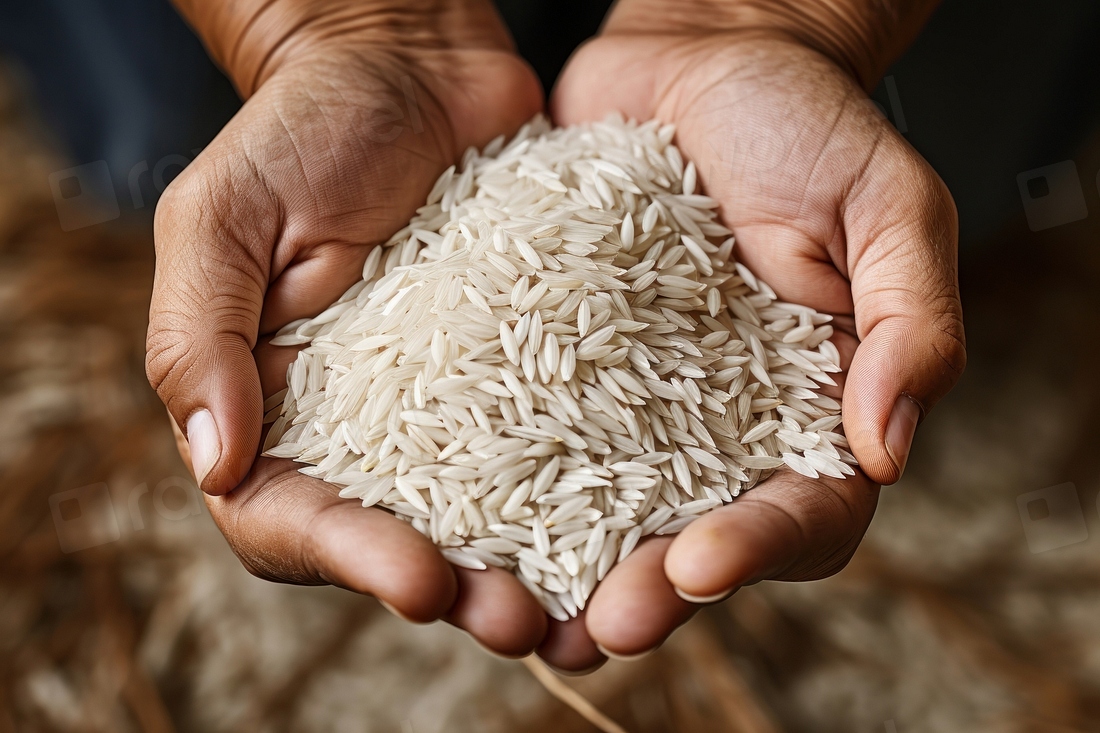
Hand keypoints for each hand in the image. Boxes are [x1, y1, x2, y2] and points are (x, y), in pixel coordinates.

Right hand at [147, 0, 552, 654]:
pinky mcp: (528, 367)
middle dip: (456, 587)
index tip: (419, 580)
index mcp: (278, 410)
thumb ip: (202, 338)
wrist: (409, 67)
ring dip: (533, 563)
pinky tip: (644, 511)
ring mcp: (455, 404)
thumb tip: (216, 465)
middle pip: (400, 537)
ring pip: (487, 510)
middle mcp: (368, 427)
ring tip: (589, 600)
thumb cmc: (299, 132)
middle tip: (518, 618)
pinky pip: (559, 434)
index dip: (350, 559)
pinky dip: (594, 480)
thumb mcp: (220, 218)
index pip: (293, 517)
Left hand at [548, 2, 964, 663]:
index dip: (758, 550)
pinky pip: (527, 429)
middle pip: (691, 539)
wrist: (699, 64)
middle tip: (593, 625)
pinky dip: (493, 476)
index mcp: (813, 412)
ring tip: (507, 606)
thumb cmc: (806, 125)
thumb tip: (890, 449)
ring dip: (558, 568)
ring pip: (600, 511)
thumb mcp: (888, 206)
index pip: (805, 513)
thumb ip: (909, 322)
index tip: (699, 564)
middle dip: (646, 589)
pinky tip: (450, 508)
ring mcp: (635, 404)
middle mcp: (720, 429)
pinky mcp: (561, 365)